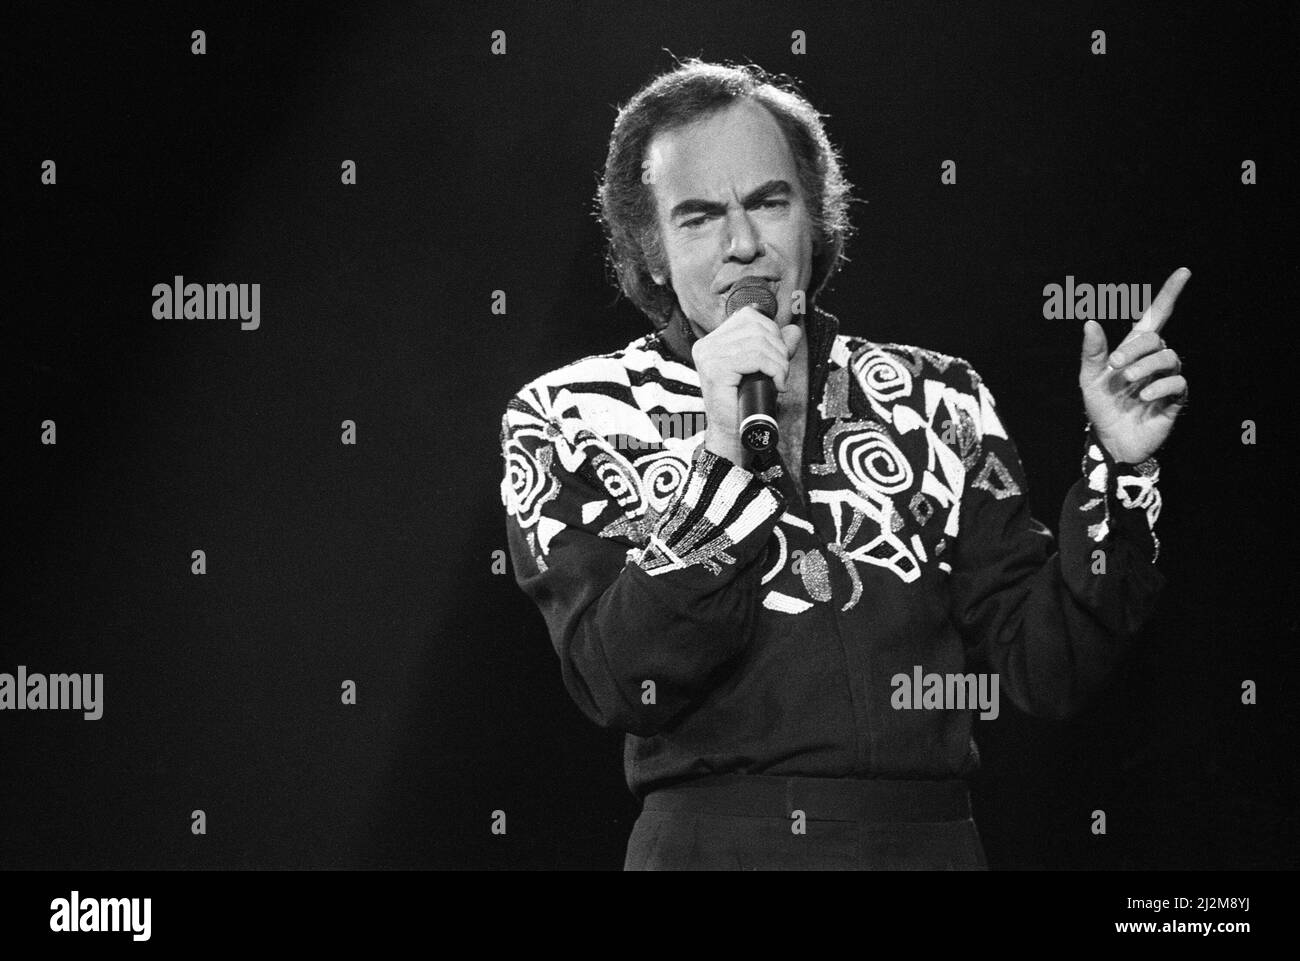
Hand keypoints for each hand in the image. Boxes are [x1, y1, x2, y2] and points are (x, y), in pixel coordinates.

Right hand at [692, 307, 802, 464]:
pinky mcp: (715, 370)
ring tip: (779, 379)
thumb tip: (793, 329)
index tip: (777, 357)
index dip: (772, 332)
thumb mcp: (764, 368)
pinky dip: (774, 370)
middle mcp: (706, 345)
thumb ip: (776, 347)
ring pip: (758, 342)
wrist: (732, 434)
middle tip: (781, 372)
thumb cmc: (745, 403)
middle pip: (755, 326)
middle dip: (778, 347)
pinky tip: (776, 384)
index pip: (748, 316)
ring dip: (779, 362)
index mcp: (712, 341)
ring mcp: (708, 356)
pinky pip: (755, 358)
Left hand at [1079, 267, 1190, 463]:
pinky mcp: (1174, 399)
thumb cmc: (1101, 407)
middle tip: (1116, 366)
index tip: (1183, 272)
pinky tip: (1144, 398)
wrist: (1109, 441)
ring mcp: (1165, 379)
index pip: (1155, 316)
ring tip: (1128, 383)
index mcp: (1133, 350)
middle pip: (1155, 339)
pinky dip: (1160, 386)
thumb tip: (1090, 322)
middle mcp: (1152, 361)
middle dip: (1135, 349)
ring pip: (1169, 357)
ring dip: (1146, 367)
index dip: (1168, 294)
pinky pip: (1178, 382)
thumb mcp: (1090, 378)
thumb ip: (1092, 352)